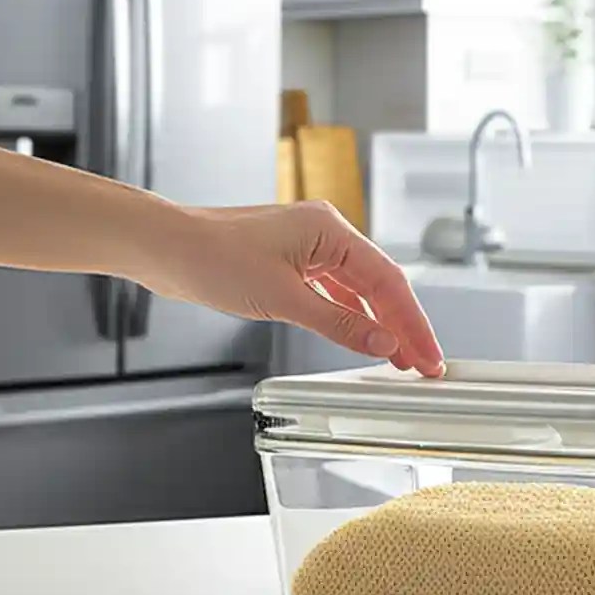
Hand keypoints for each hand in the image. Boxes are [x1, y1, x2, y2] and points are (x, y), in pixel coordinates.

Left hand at [144, 201, 444, 376]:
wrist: (165, 248)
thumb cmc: (212, 259)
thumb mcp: (283, 300)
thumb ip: (339, 324)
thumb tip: (382, 343)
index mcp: (330, 229)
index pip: (389, 281)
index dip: (413, 323)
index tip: (428, 356)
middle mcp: (323, 233)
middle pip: (379, 284)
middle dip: (403, 326)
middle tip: (425, 364)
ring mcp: (306, 247)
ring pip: (358, 289)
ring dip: (380, 323)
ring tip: (400, 359)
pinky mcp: (289, 262)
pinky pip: (334, 290)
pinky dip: (351, 315)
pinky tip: (363, 336)